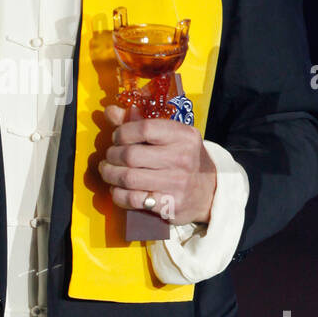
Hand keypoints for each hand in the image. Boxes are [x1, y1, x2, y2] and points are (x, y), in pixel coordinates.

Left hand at [96, 103, 216, 225]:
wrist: (209, 192)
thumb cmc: (184, 160)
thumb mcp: (171, 137)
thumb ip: (140, 122)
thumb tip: (111, 112)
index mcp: (184, 136)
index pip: (144, 128)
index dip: (122, 132)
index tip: (117, 138)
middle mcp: (182, 158)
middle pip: (131, 155)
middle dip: (112, 156)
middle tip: (110, 157)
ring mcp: (177, 183)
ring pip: (128, 178)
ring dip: (110, 175)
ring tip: (108, 172)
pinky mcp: (170, 205)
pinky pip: (133, 199)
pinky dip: (118, 194)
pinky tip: (117, 189)